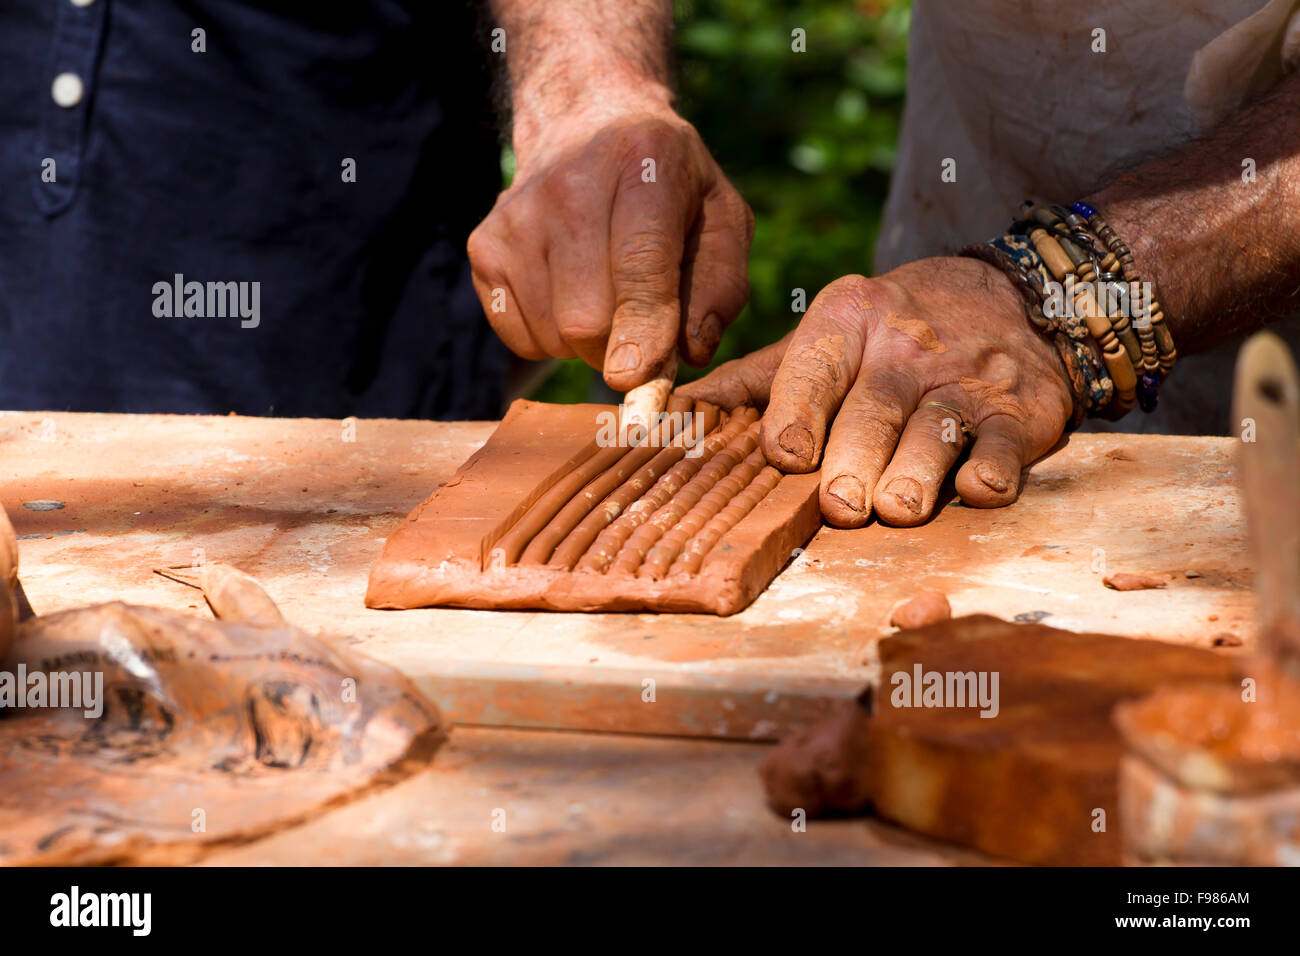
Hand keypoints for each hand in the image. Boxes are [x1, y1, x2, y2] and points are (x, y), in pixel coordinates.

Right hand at [467, 106, 752, 389]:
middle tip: (642, 328)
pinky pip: (520, 337)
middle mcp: (569, 186)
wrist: (586, 126)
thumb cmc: (668, 187)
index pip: (638, 266)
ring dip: (587, 343)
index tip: (634, 377)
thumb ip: (720, 287)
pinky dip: (551, 338)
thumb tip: (688, 352)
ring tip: (604, 294)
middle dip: (620, 347)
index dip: (641, 330)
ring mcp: (516, 218)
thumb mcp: (720, 219)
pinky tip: (568, 294)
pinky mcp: (484, 248)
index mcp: (644, 165)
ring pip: (553, 336)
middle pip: (585, 318)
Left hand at [679, 257, 1075, 526]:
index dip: (798, 411)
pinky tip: (976, 490)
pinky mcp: (1021, 416)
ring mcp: (966, 383)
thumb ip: (753, 382)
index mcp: (849, 320)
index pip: (815, 366)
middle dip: (855, 461)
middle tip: (840, 505)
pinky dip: (991, 473)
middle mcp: (907, 349)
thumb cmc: (892, 335)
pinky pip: (1004, 448)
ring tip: (895, 509)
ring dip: (915, 474)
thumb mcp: (825, 337)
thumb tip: (670, 417)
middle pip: (874, 411)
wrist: (1014, 301)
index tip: (786, 454)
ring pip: (936, 432)